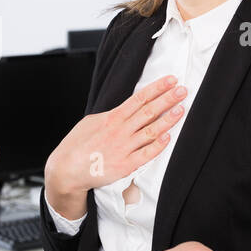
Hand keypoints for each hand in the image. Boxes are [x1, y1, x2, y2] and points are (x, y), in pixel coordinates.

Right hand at [43, 74, 187, 218]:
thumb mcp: (90, 122)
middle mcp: (120, 130)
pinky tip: (168, 137)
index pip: (139, 98)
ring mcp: (124, 147)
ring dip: (168, 119)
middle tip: (183, 90)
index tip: (171, 80)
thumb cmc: (76, 145)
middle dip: (168, 99)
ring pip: (151, 130)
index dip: (157, 88)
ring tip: (181, 109)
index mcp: (112, 117)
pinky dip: (158, 145)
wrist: (67, 169)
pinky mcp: (126, 164)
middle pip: (149, 111)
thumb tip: (122, 111)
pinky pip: (146, 154)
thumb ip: (109, 116)